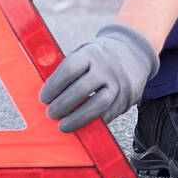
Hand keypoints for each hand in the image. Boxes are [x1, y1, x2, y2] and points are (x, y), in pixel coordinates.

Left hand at [39, 24, 159, 133]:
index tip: (44, 97)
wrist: (134, 53)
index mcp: (91, 53)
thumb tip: (46, 91)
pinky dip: (93, 123)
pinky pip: (109, 114)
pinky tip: (81, 124)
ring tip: (63, 125)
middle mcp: (106, 67)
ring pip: (98, 105)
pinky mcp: (127, 98)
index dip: (54, 86)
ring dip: (78, 118)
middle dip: (62, 105)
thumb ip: (67, 68)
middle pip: (82, 89)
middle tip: (51, 113)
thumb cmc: (99, 57)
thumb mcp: (84, 52)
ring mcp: (119, 83)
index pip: (70, 69)